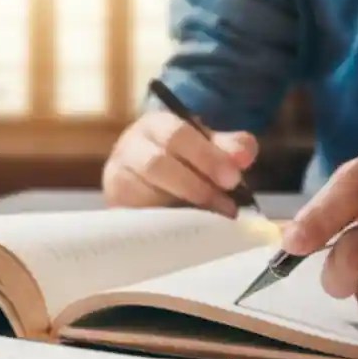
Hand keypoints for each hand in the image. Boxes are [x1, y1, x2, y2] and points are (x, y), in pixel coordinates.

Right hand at [103, 111, 257, 216]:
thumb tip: (243, 156)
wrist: (148, 177)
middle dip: (196, 187)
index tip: (233, 179)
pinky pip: (136, 220)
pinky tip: (187, 233)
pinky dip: (164, 228)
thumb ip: (230, 148)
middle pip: (157, 164)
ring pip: (143, 195)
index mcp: (155, 125)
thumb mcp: (209, 146)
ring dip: (181, 211)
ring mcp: (116, 180)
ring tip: (210, 223)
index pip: (177, 134)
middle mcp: (128, 148)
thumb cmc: (184, 159)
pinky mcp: (114, 208)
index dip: (207, 157)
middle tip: (227, 208)